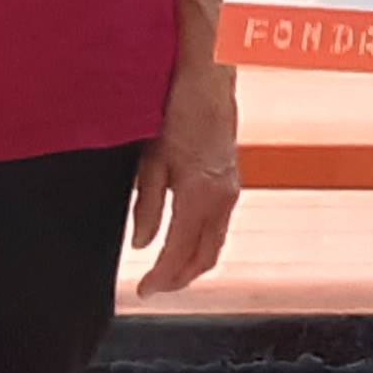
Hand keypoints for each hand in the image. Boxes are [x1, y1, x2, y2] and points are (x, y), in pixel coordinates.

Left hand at [131, 60, 239, 293]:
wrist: (208, 82)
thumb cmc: (177, 113)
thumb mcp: (151, 160)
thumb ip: (147, 206)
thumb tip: (141, 244)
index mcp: (199, 196)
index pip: (178, 253)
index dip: (160, 278)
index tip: (142, 291)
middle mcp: (221, 199)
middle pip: (203, 258)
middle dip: (179, 280)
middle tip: (153, 290)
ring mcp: (230, 191)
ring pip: (214, 245)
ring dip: (192, 265)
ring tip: (167, 274)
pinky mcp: (231, 183)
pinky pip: (219, 227)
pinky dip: (202, 244)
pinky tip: (184, 243)